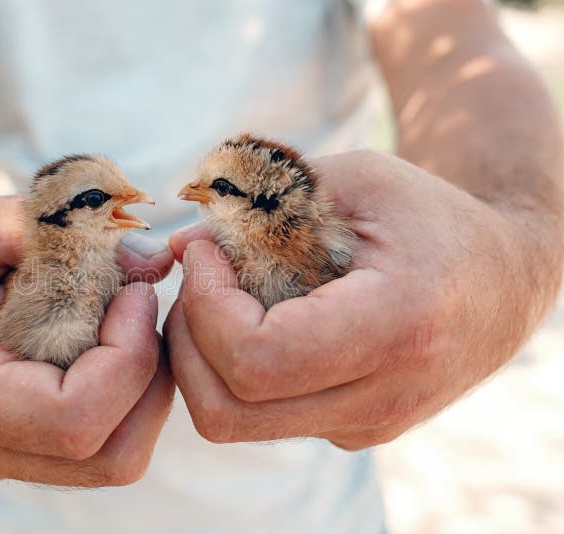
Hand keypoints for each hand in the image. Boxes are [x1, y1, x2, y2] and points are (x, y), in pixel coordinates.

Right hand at [0, 196, 174, 484]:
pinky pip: (99, 447)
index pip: (72, 419)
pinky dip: (126, 395)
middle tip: (140, 305)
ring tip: (126, 322)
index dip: (127, 357)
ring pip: (115, 459)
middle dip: (148, 376)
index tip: (136, 292)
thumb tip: (157, 261)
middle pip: (110, 455)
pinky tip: (110, 343)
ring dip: (143, 388)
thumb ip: (67, 236)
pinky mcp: (16, 455)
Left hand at [165, 150, 549, 449]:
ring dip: (201, 360)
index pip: (256, 359)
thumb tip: (178, 247)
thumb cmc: (428, 215)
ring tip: (213, 297)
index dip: (206, 305)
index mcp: (398, 325)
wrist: (503, 279)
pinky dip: (232, 371)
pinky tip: (251, 319)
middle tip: (194, 280)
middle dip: (186, 341)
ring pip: (234, 421)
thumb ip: (260, 207)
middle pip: (227, 411)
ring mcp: (368, 426)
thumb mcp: (353, 181)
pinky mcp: (354, 432)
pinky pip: (262, 416)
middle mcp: (384, 396)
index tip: (205, 252)